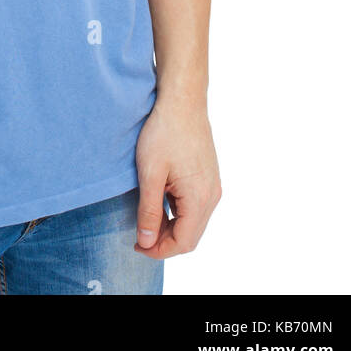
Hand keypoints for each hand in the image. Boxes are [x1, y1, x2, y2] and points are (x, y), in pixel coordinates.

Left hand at [133, 93, 221, 257]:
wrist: (182, 100)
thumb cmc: (164, 132)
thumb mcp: (150, 173)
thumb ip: (149, 211)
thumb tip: (147, 242)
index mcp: (199, 198)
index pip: (183, 243)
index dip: (159, 250)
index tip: (137, 245)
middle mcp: (212, 195)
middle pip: (191, 236)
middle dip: (165, 242)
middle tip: (139, 237)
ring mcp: (212, 185)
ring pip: (193, 222)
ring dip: (171, 227)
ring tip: (146, 220)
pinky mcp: (209, 176)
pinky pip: (196, 206)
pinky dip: (178, 213)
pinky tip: (159, 203)